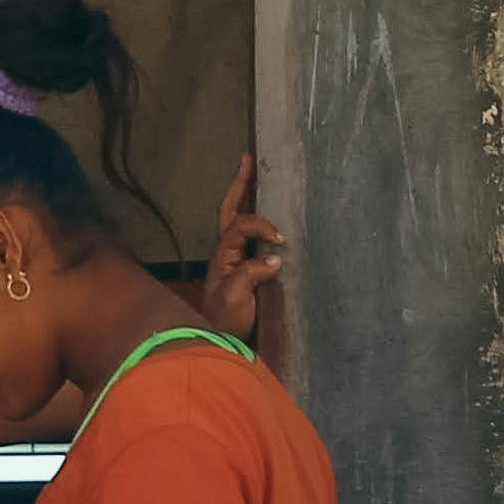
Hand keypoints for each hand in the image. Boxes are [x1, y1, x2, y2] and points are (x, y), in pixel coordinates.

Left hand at [201, 154, 286, 336]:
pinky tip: (270, 210)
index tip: (280, 240)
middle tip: (249, 159)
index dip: (260, 225)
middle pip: (231, 210)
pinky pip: (249, 235)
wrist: (223, 344)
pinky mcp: (247, 268)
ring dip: (247, 196)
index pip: (240, 225)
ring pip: (238, 218)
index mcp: (223, 255)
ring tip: (258, 173)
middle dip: (240, 184)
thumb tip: (274, 258)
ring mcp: (236, 259)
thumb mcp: (236, 300)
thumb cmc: (226, 324)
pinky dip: (258, 218)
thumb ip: (250, 276)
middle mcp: (228, 252)